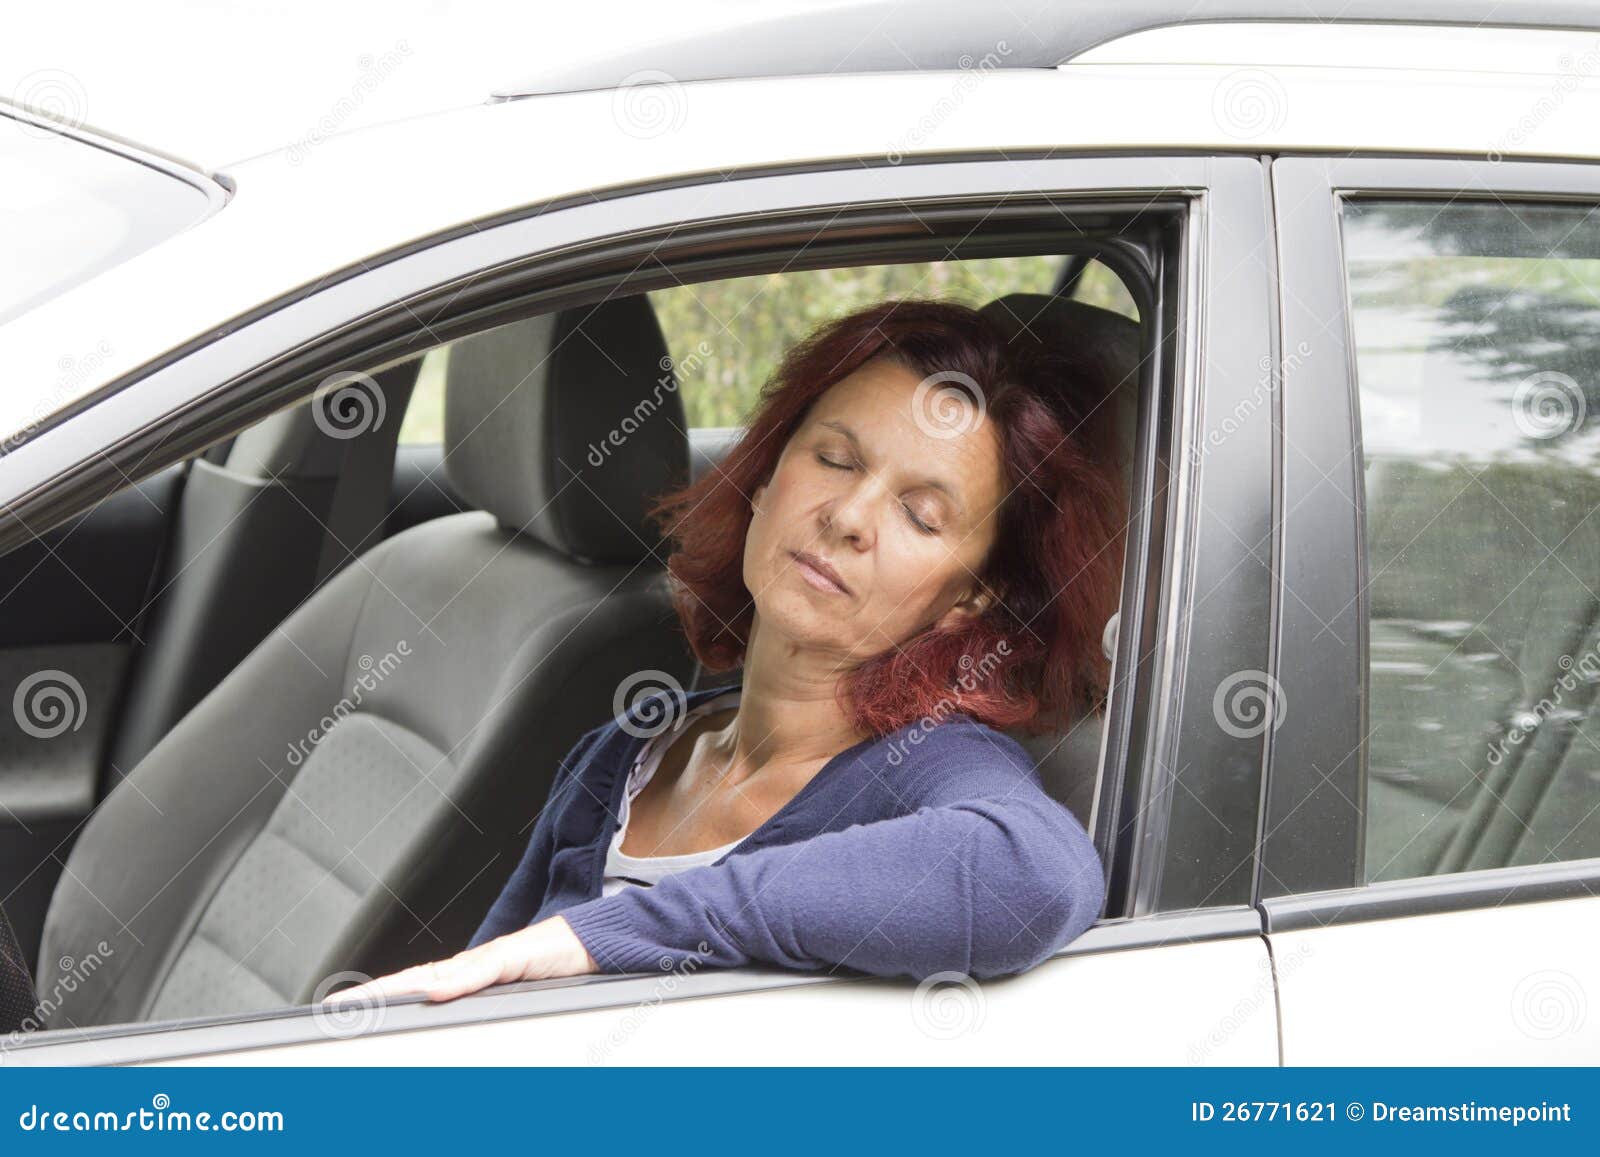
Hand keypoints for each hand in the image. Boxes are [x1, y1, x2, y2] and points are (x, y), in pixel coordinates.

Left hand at [323, 915, 597, 1005]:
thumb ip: (474, 988)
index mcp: (464, 977)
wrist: (585, 941)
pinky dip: (454, 982)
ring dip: (402, 987)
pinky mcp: (510, 958)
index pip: (412, 986)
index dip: (379, 995)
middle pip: (413, 980)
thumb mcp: (507, 984)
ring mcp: (487, 963)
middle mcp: (469, 967)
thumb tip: (433, 999)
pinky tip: (432, 991)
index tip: (344, 1007)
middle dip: (377, 993)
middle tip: (341, 1006)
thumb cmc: (547, 964)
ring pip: (436, 976)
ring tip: (371, 999)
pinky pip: (478, 973)